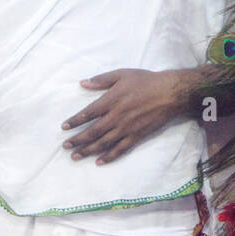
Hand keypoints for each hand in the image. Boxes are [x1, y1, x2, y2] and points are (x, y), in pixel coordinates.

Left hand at [62, 69, 187, 164]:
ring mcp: (126, 128)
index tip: (64, 127)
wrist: (170, 93)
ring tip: (76, 156)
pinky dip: (109, 156)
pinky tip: (99, 161)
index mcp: (111, 100)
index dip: (74, 121)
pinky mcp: (137, 136)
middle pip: (92, 131)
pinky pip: (120, 149)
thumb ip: (102, 80)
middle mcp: (116, 116)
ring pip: (103, 143)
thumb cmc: (146, 81)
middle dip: (77, 140)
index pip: (87, 113)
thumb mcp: (122, 74)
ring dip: (88, 150)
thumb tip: (83, 83)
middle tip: (65, 146)